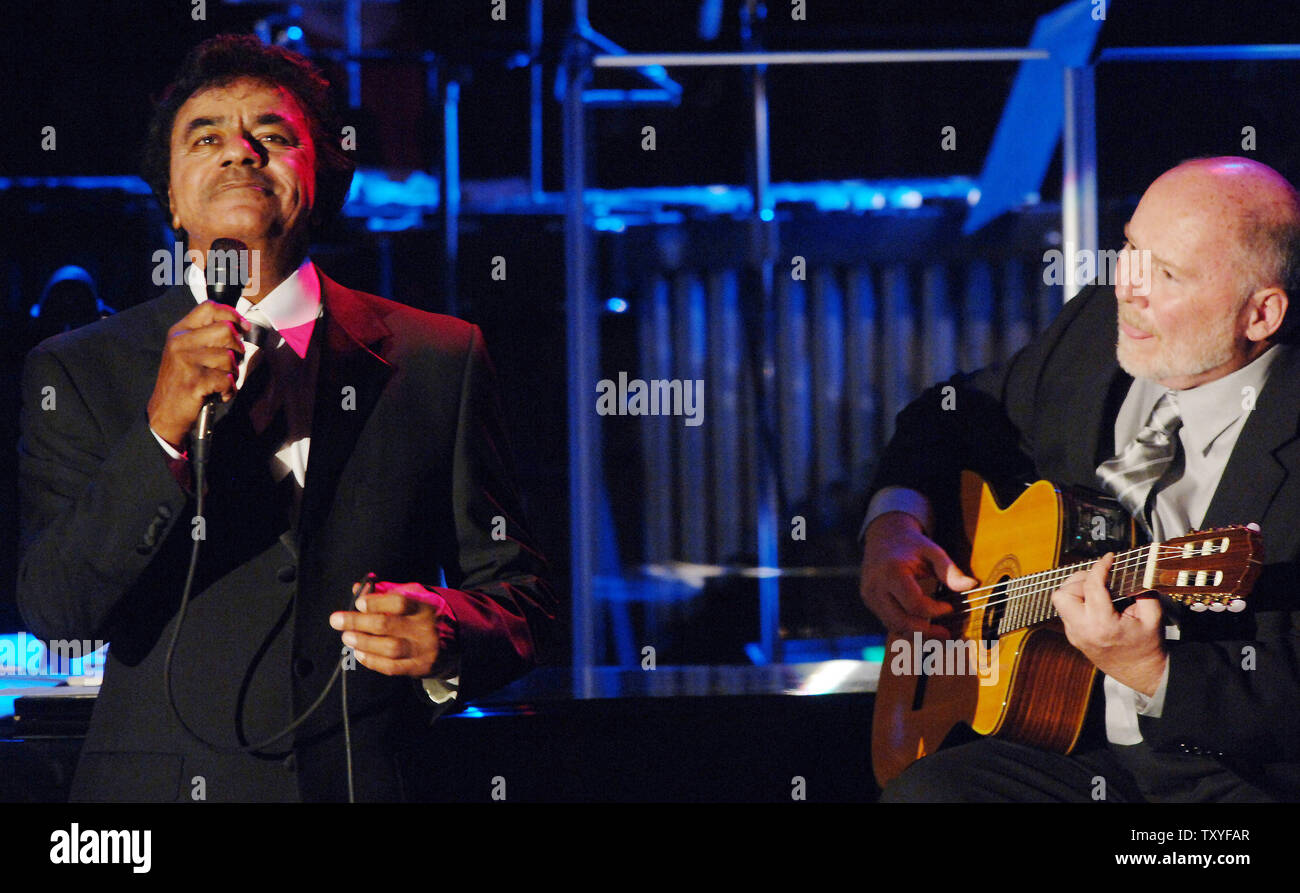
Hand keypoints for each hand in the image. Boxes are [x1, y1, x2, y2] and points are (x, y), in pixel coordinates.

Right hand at [147, 301, 250, 447]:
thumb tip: (242, 326)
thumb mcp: (188, 351)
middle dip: (237, 349)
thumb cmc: (183, 381)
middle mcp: (180, 342)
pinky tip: (217, 394)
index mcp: (180, 331)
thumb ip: (209, 335)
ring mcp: (185, 361)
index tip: (243, 327)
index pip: (209, 308)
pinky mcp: (194, 381)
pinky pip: (227, 380)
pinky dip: (228, 391)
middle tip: (228, 364)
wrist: (165, 413)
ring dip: (232, 374)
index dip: (232, 314)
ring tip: (218, 382)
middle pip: (226, 330)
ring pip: (229, 357)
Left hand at [329, 581, 456, 676]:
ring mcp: (423, 650)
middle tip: (337, 620)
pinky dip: (372, 661)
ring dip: (363, 642)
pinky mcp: (420, 668)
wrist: (462, 643)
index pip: (400, 602)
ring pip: (389, 648)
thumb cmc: (431, 615)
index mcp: (426, 607)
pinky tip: (359, 654)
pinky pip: (392, 667)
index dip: (377, 601)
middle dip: (358, 622)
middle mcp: (425, 629)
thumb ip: (390, 591)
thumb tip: (360, 587)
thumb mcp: (418, 597)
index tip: (358, 602)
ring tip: (346, 637)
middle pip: (387, 625)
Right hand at [860, 511, 976, 637]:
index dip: (935, 610)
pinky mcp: (869, 602)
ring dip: (917, 634)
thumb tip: (971, 585)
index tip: (950, 607)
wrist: (883, 536)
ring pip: (893, 626)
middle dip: (926, 631)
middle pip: (901, 621)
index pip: (915, 604)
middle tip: (946, 633)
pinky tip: (923, 626)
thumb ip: (950, 570)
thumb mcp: (933, 551)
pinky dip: (906, 628)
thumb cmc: (912, 544)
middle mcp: (876, 586)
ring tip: (937, 632)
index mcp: (892, 571)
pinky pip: (888, 622)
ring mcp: (870, 596)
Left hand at [1051, 552, 1166, 695]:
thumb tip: (1134, 571)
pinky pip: (1066, 610)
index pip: (1091, 586)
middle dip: (1079, 580)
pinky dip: (1077, 601)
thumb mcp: (1153, 617)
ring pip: (1060, 601)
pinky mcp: (1073, 636)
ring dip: (1076, 590)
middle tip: (1099, 579)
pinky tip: (1095, 602)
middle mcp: (1082, 630)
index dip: (1099, 567)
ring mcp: (1074, 634)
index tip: (1108, 558)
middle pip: (1063, 593)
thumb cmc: (1147, 647)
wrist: (1141, 673)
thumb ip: (1144, 591)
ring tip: (1096, 590)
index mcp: (1102, 625)